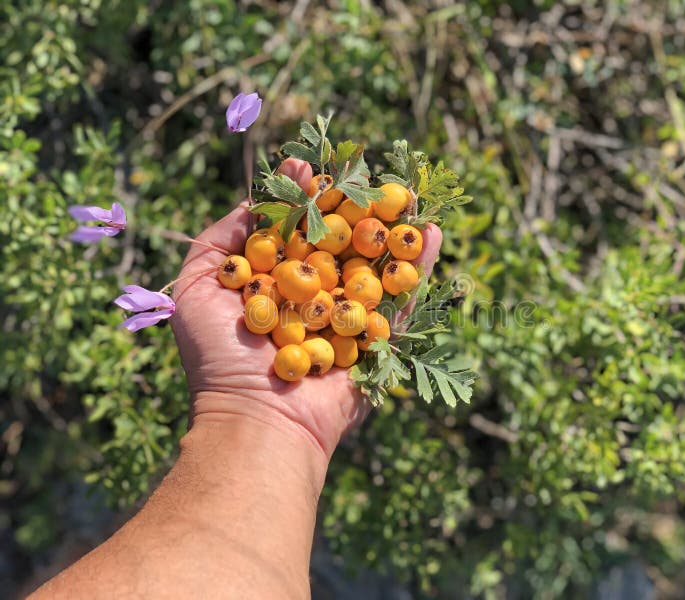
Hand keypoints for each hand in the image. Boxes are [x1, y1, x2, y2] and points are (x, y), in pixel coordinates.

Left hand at [171, 187, 440, 458]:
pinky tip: (433, 230)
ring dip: (391, 228)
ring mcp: (348, 316)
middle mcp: (315, 296)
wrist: (258, 418)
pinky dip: (421, 267)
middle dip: (350, 205)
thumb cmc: (220, 357)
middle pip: (338, 241)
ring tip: (405, 191)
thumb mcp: (197, 289)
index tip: (304, 165)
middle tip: (361, 171)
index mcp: (276, 283)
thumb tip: (253, 203)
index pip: (294, 229)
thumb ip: (218, 243)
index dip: (300, 197)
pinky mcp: (378, 340)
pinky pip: (405, 300)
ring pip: (375, 264)